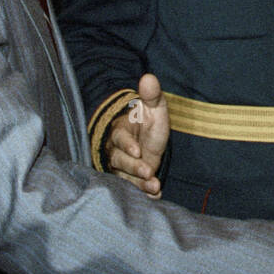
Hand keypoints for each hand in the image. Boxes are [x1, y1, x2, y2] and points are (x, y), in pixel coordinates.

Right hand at [106, 74, 168, 196]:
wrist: (146, 139)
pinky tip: (156, 196)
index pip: (119, 139)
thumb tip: (149, 77)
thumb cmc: (148, 122)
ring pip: (126, 178)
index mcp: (120, 132)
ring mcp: (123, 168)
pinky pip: (134, 188)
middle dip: (134, 168)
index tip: (137, 150)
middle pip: (120, 161)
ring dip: (139, 184)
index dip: (127, 145)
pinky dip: (145, 194)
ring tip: (154, 188)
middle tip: (148, 172)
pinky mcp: (130, 180)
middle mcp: (117, 152)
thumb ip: (151, 95)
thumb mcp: (153, 108)